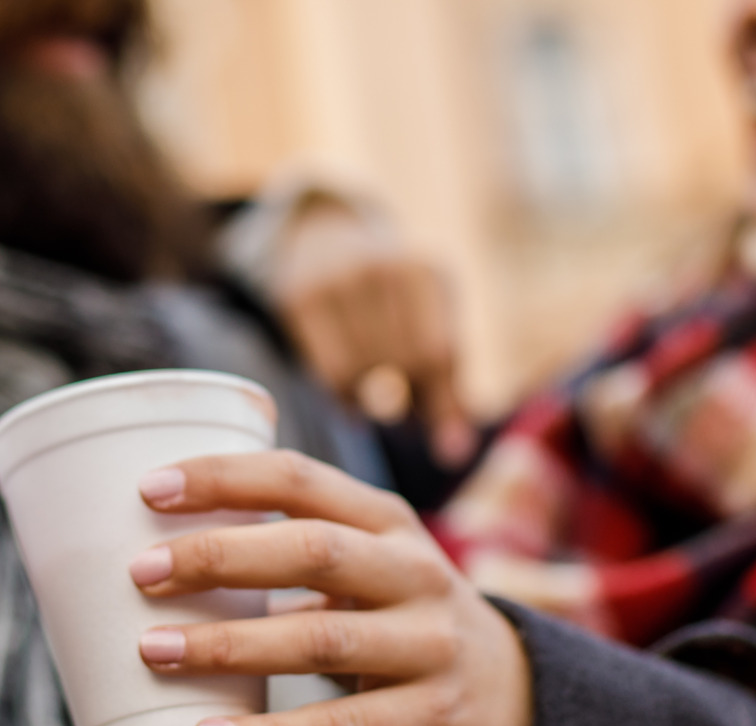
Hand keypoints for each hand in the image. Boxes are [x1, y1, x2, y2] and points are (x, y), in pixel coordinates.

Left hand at [131, 451, 532, 725]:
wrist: (510, 696)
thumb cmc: (397, 614)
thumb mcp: (365, 561)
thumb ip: (287, 546)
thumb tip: (155, 546)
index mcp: (385, 520)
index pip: (299, 479)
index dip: (225, 478)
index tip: (149, 489)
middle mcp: (414, 572)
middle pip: (312, 550)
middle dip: (219, 556)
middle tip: (140, 572)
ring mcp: (428, 645)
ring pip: (319, 640)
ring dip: (228, 644)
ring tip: (154, 650)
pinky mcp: (429, 717)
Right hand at [271, 203, 475, 465]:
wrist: (325, 240)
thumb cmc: (391, 299)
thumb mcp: (430, 320)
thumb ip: (447, 387)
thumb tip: (454, 455)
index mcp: (427, 273)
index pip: (438, 353)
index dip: (444, 406)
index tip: (449, 453)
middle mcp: (384, 268)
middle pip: (403, 363)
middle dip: (408, 397)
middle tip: (405, 411)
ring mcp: (339, 279)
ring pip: (361, 372)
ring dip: (371, 395)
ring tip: (374, 389)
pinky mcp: (301, 297)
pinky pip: (327, 372)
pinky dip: (343, 396)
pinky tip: (351, 395)